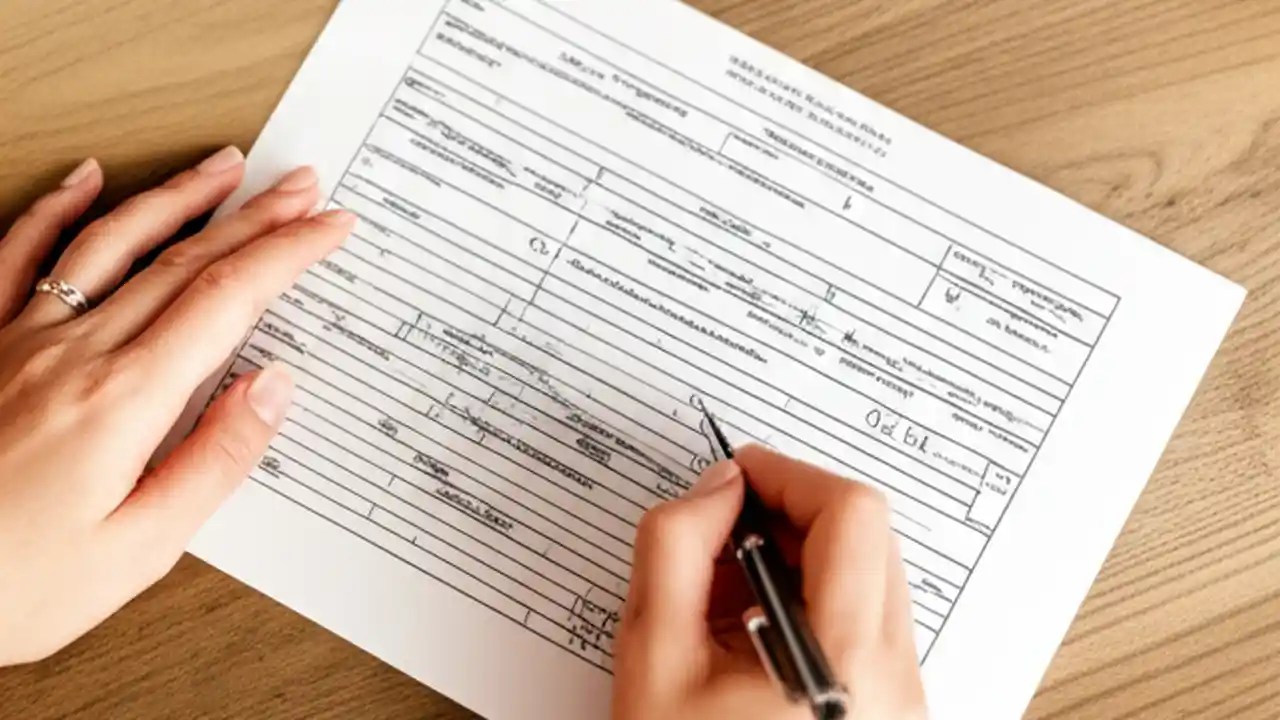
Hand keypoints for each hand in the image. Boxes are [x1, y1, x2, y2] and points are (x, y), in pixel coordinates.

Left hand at [0, 148, 353, 664]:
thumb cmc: (8, 587)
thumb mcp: (136, 550)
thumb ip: (214, 460)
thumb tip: (273, 387)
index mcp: (122, 400)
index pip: (227, 300)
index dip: (287, 254)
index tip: (329, 226)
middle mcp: (71, 353)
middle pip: (183, 261)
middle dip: (254, 217)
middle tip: (301, 187)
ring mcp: (17, 340)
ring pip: (111, 243)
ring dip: (176, 198)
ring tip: (223, 169)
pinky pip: (16, 255)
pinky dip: (55, 210)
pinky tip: (86, 181)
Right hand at [613, 445, 925, 718]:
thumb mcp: (653, 657)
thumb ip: (675, 547)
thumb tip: (715, 487)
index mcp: (845, 659)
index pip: (851, 515)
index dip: (787, 476)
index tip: (736, 475)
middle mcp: (893, 679)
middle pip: (868, 539)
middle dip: (788, 515)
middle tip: (719, 531)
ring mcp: (900, 699)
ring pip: (867, 579)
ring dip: (795, 560)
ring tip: (719, 594)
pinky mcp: (890, 711)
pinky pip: (864, 624)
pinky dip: (808, 603)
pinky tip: (745, 633)